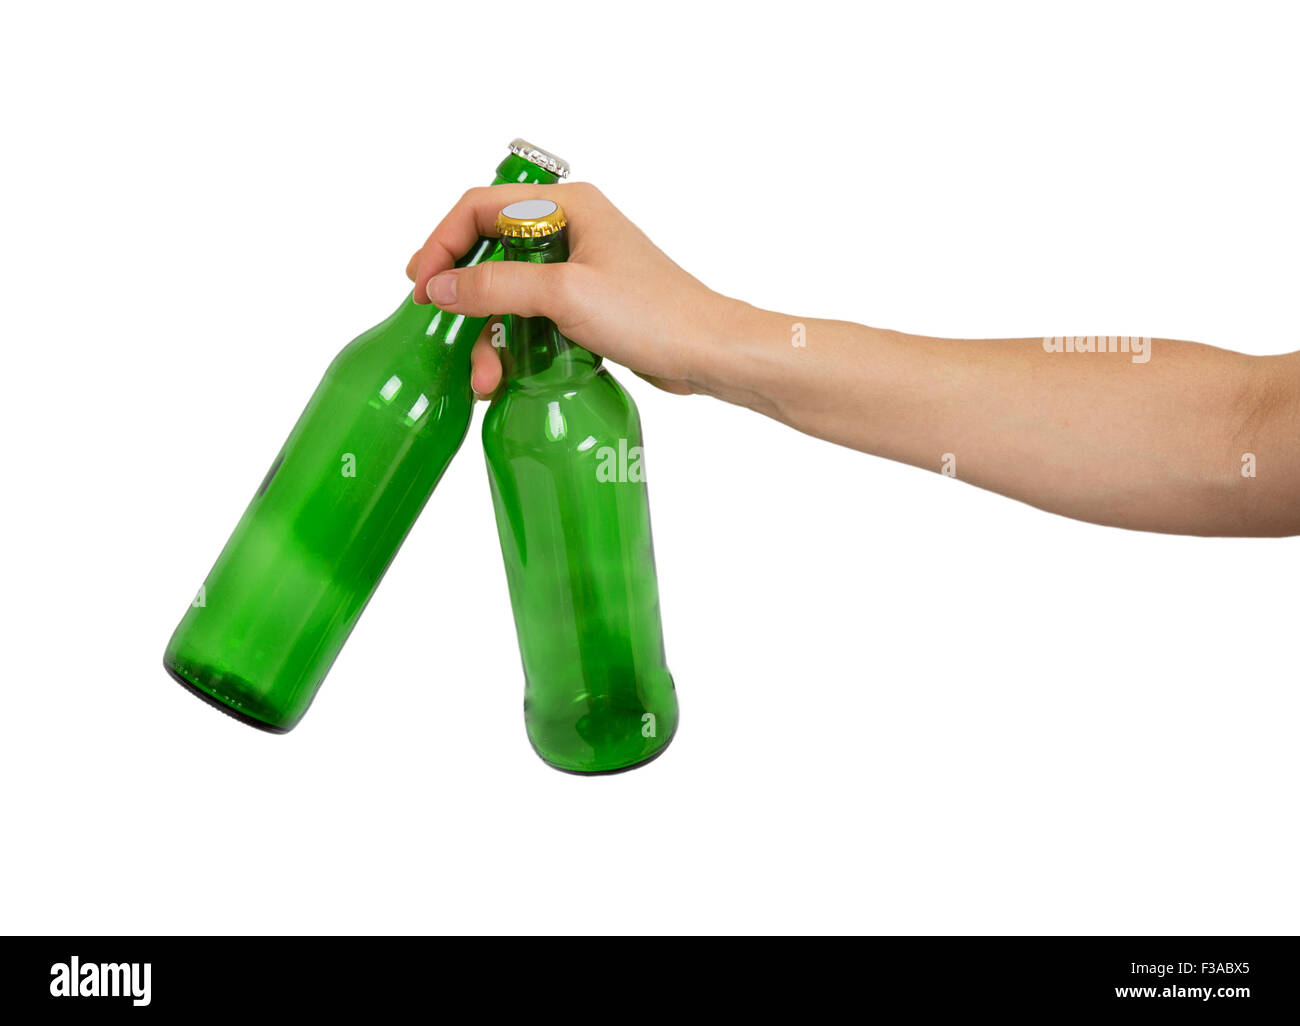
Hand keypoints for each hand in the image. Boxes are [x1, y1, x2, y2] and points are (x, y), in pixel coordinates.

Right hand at [405, 182, 732, 397]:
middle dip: (465, 299)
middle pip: (489, 252)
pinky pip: (530, 316)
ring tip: (484, 379)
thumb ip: (496, 286)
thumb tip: (438, 287)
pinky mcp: (584, 305)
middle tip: (441, 331)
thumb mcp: (564, 295)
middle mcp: (570, 228)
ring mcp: (577, 268)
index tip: (421, 285)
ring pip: (508, 293)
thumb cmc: (652, 314)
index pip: (480, 208)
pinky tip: (502, 375)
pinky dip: (512, 344)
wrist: (708, 352)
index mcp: (566, 206)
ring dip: (488, 334)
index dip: (443, 242)